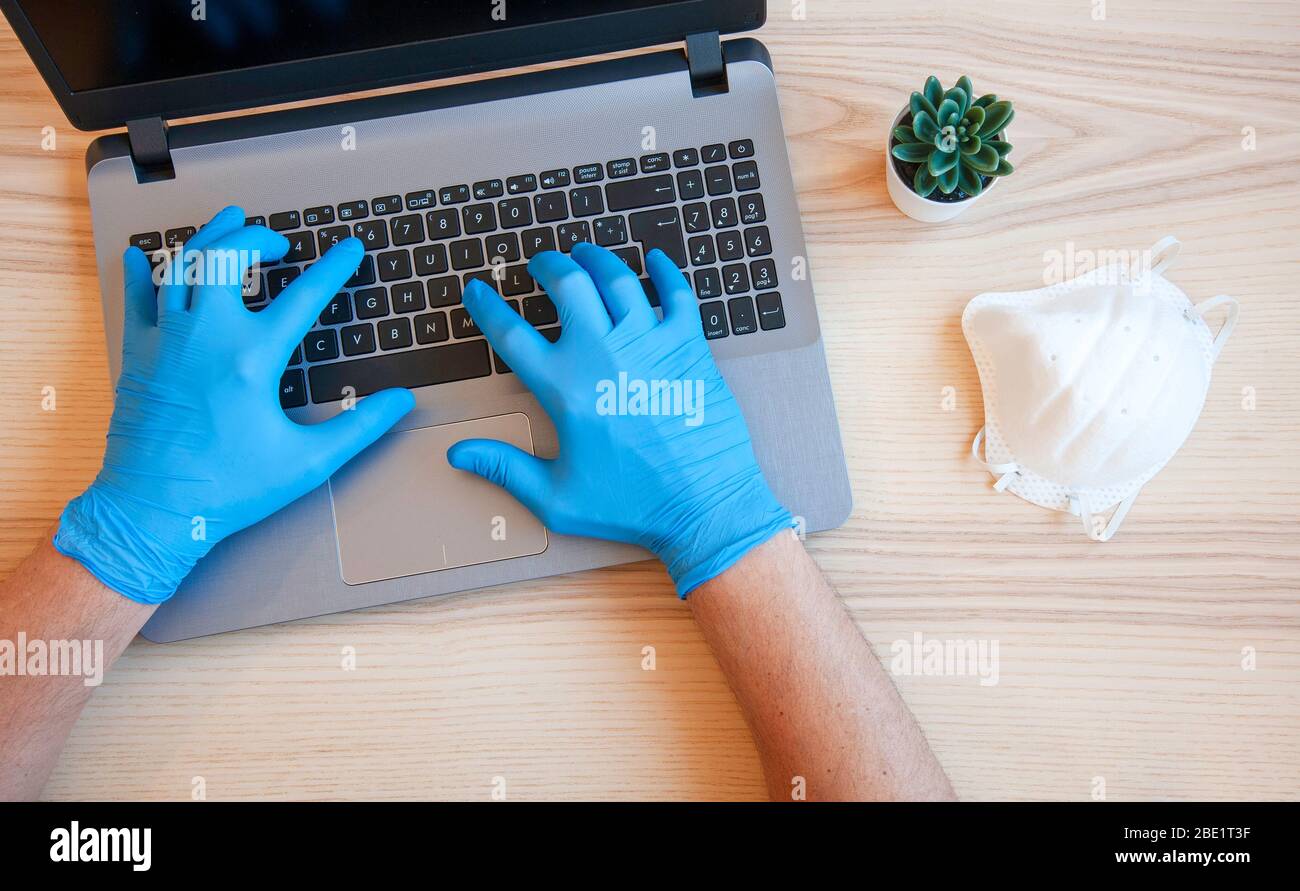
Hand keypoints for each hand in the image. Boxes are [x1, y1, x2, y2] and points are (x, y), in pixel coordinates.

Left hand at [55, 206, 414, 603]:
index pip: (304, 295)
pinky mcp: (138, 354)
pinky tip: (146, 257)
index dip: (334, 268)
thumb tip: (400, 402)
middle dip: (257, 238)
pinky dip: (142, 272)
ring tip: (227, 223)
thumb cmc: (230, 488)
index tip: (349, 250)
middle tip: (277, 242)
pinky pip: (136, 297)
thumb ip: (359, 427)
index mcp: (252, 357)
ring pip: (183, 264)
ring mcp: (166, 340)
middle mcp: (206, 335)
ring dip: (208, 237)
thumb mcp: (308, 462)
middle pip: (230, 257)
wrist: (154, 509)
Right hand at [448, 242, 791, 595]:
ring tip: (586, 253)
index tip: (478, 290)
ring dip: (597, 259)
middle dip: (548, 265)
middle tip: (542, 263)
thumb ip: (505, 469)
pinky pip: (677, 294)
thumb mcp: (557, 497)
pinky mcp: (689, 348)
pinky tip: (655, 260)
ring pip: (618, 279)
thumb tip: (458, 454)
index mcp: (565, 389)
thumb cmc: (632, 506)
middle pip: (568, 285)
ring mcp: (649, 345)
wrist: (704, 507)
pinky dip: (665, 271)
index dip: (487, 306)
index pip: (511, 333)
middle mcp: (604, 355)